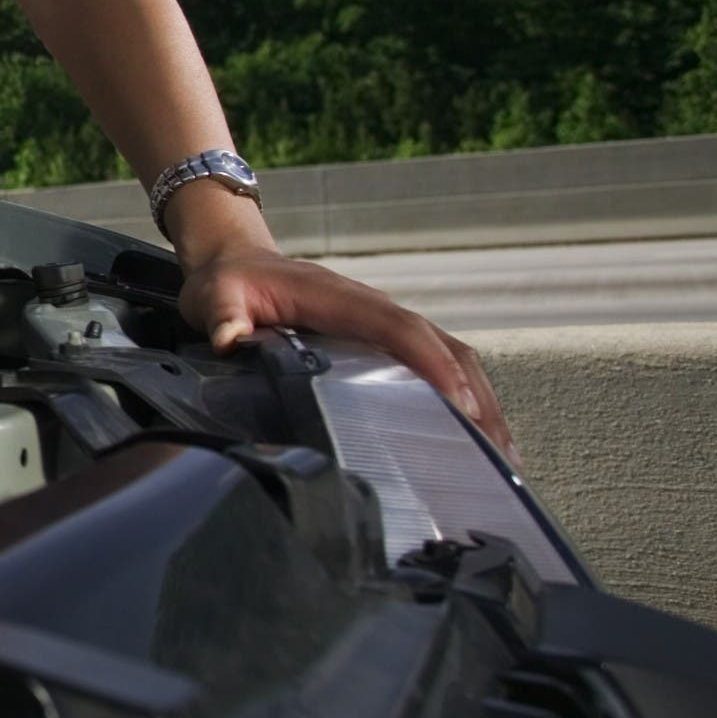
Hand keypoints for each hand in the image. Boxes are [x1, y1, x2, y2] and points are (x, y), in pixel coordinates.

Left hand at [179, 244, 515, 461]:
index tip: (459, 404)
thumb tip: (228, 338)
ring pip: (449, 355)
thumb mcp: (213, 295)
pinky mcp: (382, 339)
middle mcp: (372, 308)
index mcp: (339, 299)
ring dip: (480, 400)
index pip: (398, 327)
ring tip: (503, 455)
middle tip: (498, 451)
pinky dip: (463, 394)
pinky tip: (476, 435)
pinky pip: (434, 362)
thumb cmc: (229, 282)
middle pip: (441, 346)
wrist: (235, 262)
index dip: (431, 363)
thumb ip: (221, 315)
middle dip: (474, 395)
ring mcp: (382, 322)